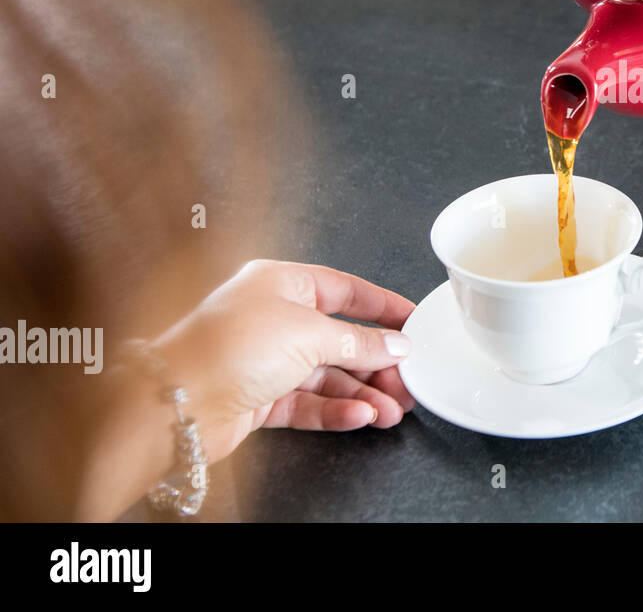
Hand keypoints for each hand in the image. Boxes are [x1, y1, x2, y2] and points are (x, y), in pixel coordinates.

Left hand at [152, 259, 416, 464]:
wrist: (174, 404)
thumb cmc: (226, 349)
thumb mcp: (310, 333)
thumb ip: (359, 340)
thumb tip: (393, 344)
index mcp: (281, 284)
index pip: (345, 290)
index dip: (382, 306)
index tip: (411, 321)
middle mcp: (272, 318)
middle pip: (339, 338)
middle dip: (377, 362)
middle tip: (407, 379)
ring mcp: (264, 360)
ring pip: (327, 375)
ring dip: (362, 392)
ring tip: (392, 408)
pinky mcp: (258, 397)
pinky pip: (308, 402)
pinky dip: (336, 410)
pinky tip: (359, 416)